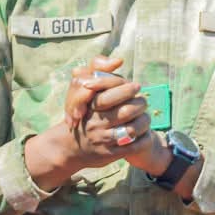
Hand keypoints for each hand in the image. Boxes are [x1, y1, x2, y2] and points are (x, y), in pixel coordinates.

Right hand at [24, 58, 151, 186]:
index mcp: (89, 107)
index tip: (136, 85)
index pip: (110, 95)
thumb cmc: (82, 115)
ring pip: (132, 129)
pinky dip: (144, 138)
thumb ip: (96, 71)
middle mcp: (95, 123)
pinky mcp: (110, 154)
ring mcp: (102, 140)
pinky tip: (145, 133)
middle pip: (126, 111)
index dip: (126, 89)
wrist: (69, 147)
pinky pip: (134, 146)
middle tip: (144, 100)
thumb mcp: (80, 91)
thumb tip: (118, 60)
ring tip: (146, 116)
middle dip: (140, 104)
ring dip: (144, 121)